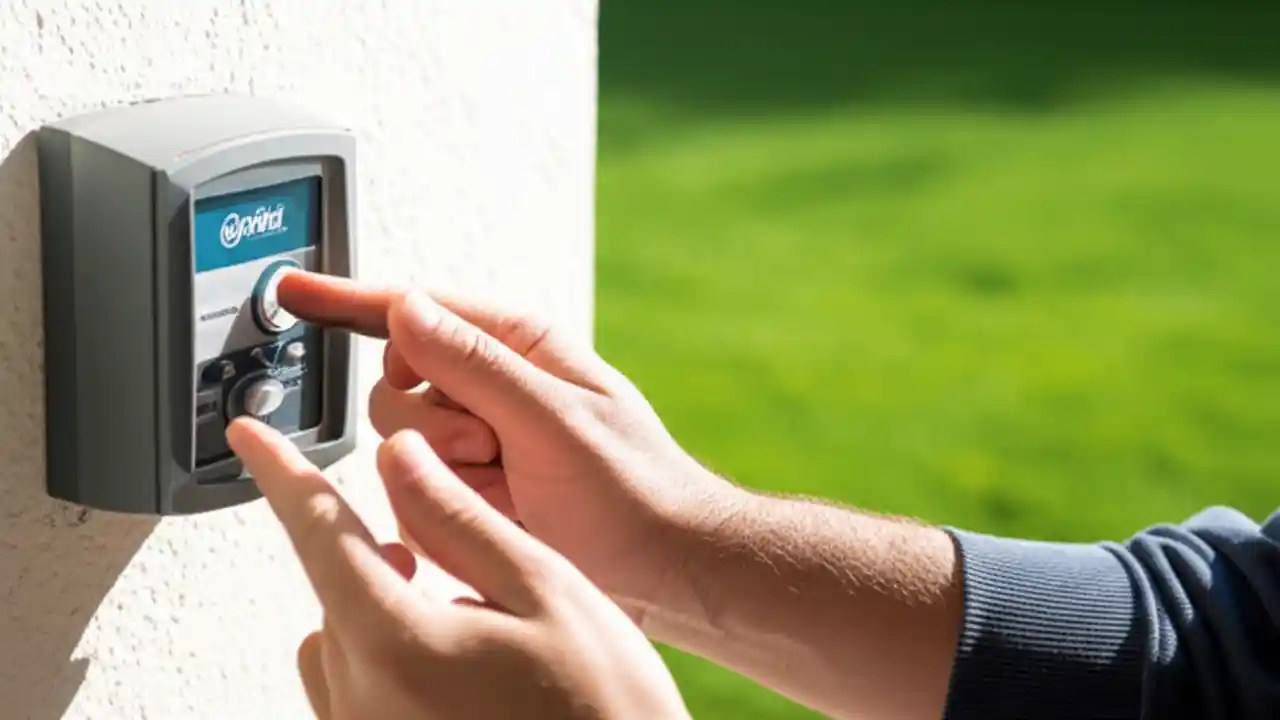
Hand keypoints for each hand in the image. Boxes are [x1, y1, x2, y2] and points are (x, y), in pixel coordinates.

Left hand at [227, 418, 687, 719]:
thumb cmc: (606, 711)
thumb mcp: (547, 591)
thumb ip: (460, 521)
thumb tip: (400, 459)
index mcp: (398, 648)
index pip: (320, 535)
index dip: (283, 473)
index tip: (250, 435)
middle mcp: (363, 705)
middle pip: (340, 591)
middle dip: (387, 561)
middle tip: (466, 574)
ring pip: (344, 642)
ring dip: (386, 615)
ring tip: (472, 631)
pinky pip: (355, 694)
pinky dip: (392, 664)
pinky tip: (461, 675)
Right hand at [278, 273, 735, 613]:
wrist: (660, 567)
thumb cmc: (634, 488)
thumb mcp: (555, 418)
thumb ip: (477, 364)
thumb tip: (408, 310)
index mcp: (517, 345)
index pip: (416, 311)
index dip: (349, 302)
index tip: (292, 292)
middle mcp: (492, 384)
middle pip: (395, 386)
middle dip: (433, 426)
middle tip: (493, 450)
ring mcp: (480, 437)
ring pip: (400, 443)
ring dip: (449, 471)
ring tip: (511, 486)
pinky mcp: (471, 485)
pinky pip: (416, 489)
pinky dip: (451, 505)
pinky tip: (503, 511)